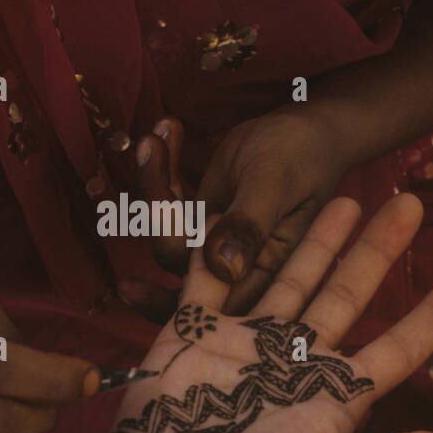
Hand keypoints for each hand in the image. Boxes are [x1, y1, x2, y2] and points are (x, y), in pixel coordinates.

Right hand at [94, 194, 432, 432]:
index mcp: (332, 396)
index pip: (396, 349)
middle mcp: (293, 363)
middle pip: (348, 295)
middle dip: (378, 250)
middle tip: (411, 202)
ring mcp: (243, 344)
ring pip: (288, 277)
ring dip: (315, 239)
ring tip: (345, 196)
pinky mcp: (191, 332)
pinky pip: (207, 278)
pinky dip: (218, 247)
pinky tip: (235, 216)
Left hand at [118, 105, 350, 319]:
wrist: (309, 131)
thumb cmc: (303, 153)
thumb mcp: (275, 183)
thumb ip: (249, 225)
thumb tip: (220, 269)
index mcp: (264, 274)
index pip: (209, 301)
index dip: (163, 302)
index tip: (124, 286)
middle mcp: (236, 268)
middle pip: (176, 260)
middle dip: (154, 208)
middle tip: (148, 151)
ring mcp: (213, 243)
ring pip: (164, 229)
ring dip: (154, 178)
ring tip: (157, 134)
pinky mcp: (199, 219)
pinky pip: (165, 202)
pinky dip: (161, 167)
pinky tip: (166, 130)